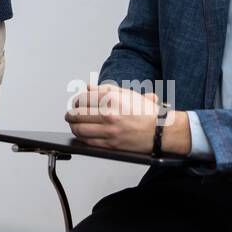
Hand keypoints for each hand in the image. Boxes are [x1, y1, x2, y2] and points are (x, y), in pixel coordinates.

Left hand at [65, 84, 187, 154]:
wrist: (161, 131)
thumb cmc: (146, 112)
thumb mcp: (127, 93)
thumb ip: (105, 88)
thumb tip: (88, 87)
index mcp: (111, 98)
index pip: (82, 98)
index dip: (76, 102)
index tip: (75, 103)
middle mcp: (108, 113)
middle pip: (78, 114)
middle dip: (71, 114)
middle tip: (70, 114)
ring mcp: (109, 130)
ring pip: (80, 128)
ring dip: (73, 126)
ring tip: (73, 124)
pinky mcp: (111, 144)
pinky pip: (88, 141)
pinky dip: (81, 137)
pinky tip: (81, 134)